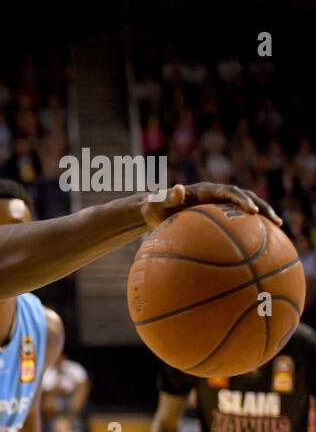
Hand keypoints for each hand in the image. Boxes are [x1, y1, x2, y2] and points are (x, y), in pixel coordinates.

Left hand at [141, 182, 279, 229]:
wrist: (152, 211)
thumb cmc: (153, 208)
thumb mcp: (156, 203)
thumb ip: (167, 197)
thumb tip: (178, 188)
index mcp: (204, 190)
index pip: (228, 192)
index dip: (241, 199)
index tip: (252, 210)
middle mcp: (215, 195)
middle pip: (244, 197)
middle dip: (261, 205)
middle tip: (274, 219)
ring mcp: (218, 205)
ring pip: (245, 208)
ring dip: (263, 214)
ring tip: (279, 226)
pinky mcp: (218, 216)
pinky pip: (237, 221)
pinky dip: (250, 228)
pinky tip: (260, 243)